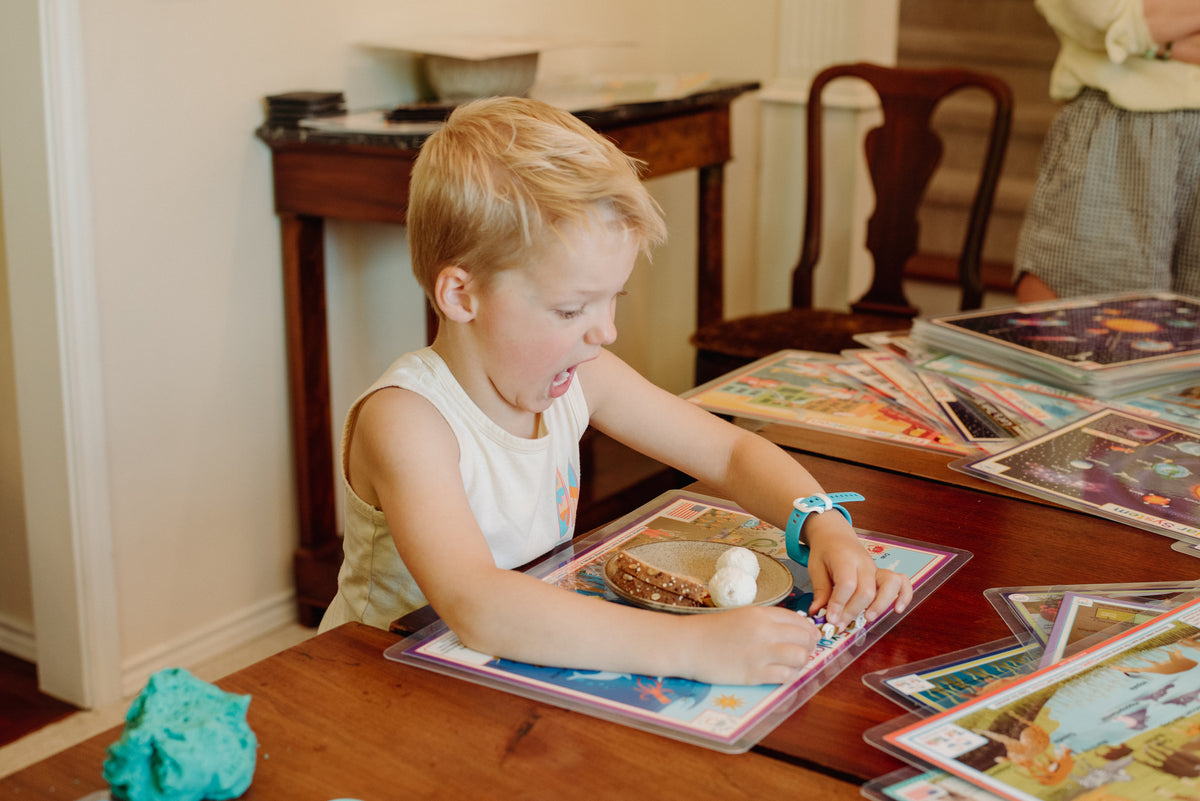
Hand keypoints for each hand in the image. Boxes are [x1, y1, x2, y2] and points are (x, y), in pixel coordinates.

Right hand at [677, 605, 817, 684]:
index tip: (809, 639)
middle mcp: (764, 631)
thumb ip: (766, 622)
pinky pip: (786, 676)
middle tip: (802, 653)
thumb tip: (791, 632)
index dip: (809, 631)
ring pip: (800, 657)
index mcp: (761, 614)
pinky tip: (780, 675)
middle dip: (809, 647)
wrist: (688, 644)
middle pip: (805, 638)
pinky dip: (788, 676)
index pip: (799, 620)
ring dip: (801, 662)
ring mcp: (760, 653)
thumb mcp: (741, 616)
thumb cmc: (711, 631)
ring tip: (791, 665)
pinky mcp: (754, 674)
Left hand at [803, 515, 912, 627]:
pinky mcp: (883, 574)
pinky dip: (904, 596)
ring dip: (879, 606)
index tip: (831, 619)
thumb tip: (817, 613)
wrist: (835, 535)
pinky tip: (897, 609)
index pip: (846, 583)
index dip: (839, 604)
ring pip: (888, 586)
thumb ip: (820, 591)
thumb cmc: (825, 551)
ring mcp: (876, 569)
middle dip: (854, 612)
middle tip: (840, 625)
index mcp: (845, 559)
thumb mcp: (816, 568)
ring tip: (867, 618)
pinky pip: (902, 582)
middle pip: (866, 590)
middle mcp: (864, 564)